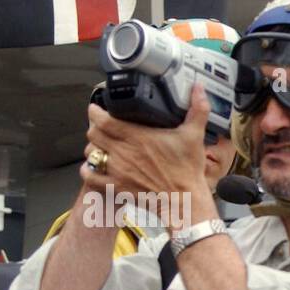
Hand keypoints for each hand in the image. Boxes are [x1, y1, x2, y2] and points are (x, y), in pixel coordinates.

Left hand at [81, 83, 212, 231]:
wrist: (184, 201)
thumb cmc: (187, 171)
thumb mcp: (195, 136)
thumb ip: (197, 109)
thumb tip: (199, 88)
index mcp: (136, 136)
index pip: (101, 119)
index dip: (95, 112)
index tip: (97, 110)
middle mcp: (122, 152)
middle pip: (93, 134)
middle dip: (95, 129)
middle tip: (102, 128)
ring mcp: (116, 170)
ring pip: (90, 153)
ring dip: (93, 149)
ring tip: (101, 147)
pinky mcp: (115, 187)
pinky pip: (90, 177)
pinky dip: (90, 171)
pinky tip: (97, 169)